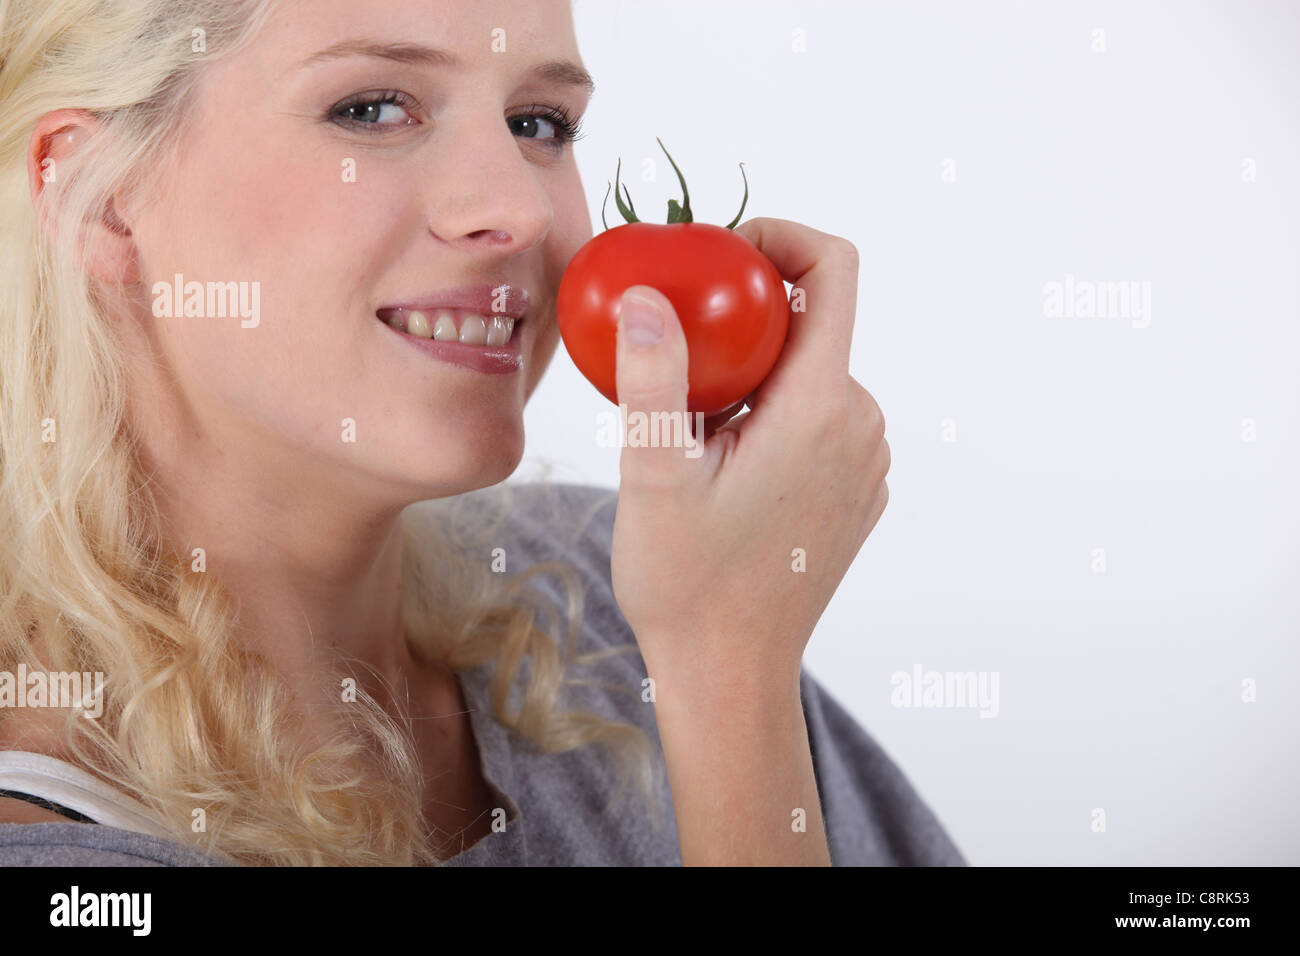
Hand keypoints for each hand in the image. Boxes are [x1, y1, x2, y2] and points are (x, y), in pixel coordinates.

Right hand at [608, 217, 889, 687]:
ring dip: (756, 369)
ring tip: (692, 419)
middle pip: (813, 321)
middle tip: (673, 346)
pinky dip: (775, 410)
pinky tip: (724, 457)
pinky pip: (821, 416)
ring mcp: (865, 460)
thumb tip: (644, 294)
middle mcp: (860, 425)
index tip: (719, 255)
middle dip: (746, 314)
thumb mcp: (654, 476)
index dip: (781, 236)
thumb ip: (652, 377)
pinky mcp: (858, 489)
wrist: (730, 673)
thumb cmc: (689, 585)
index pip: (833, 270)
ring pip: (813, 370)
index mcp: (818, 408)